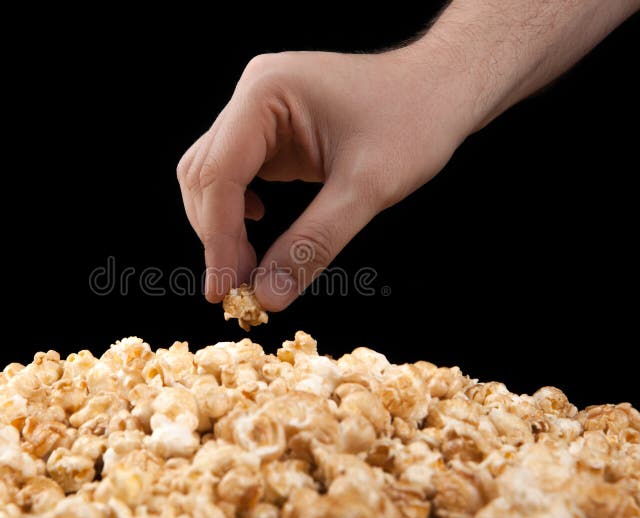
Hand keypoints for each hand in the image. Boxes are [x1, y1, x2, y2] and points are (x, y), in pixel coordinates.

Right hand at [177, 47, 473, 310]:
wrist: (441, 89)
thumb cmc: (415, 122)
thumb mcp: (367, 188)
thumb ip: (314, 243)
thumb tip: (267, 298)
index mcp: (265, 92)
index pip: (218, 172)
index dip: (216, 236)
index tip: (224, 290)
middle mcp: (251, 94)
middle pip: (204, 174)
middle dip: (217, 234)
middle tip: (237, 288)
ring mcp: (257, 109)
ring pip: (212, 175)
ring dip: (222, 225)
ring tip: (247, 269)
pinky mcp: (268, 127)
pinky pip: (235, 172)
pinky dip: (236, 208)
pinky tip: (259, 226)